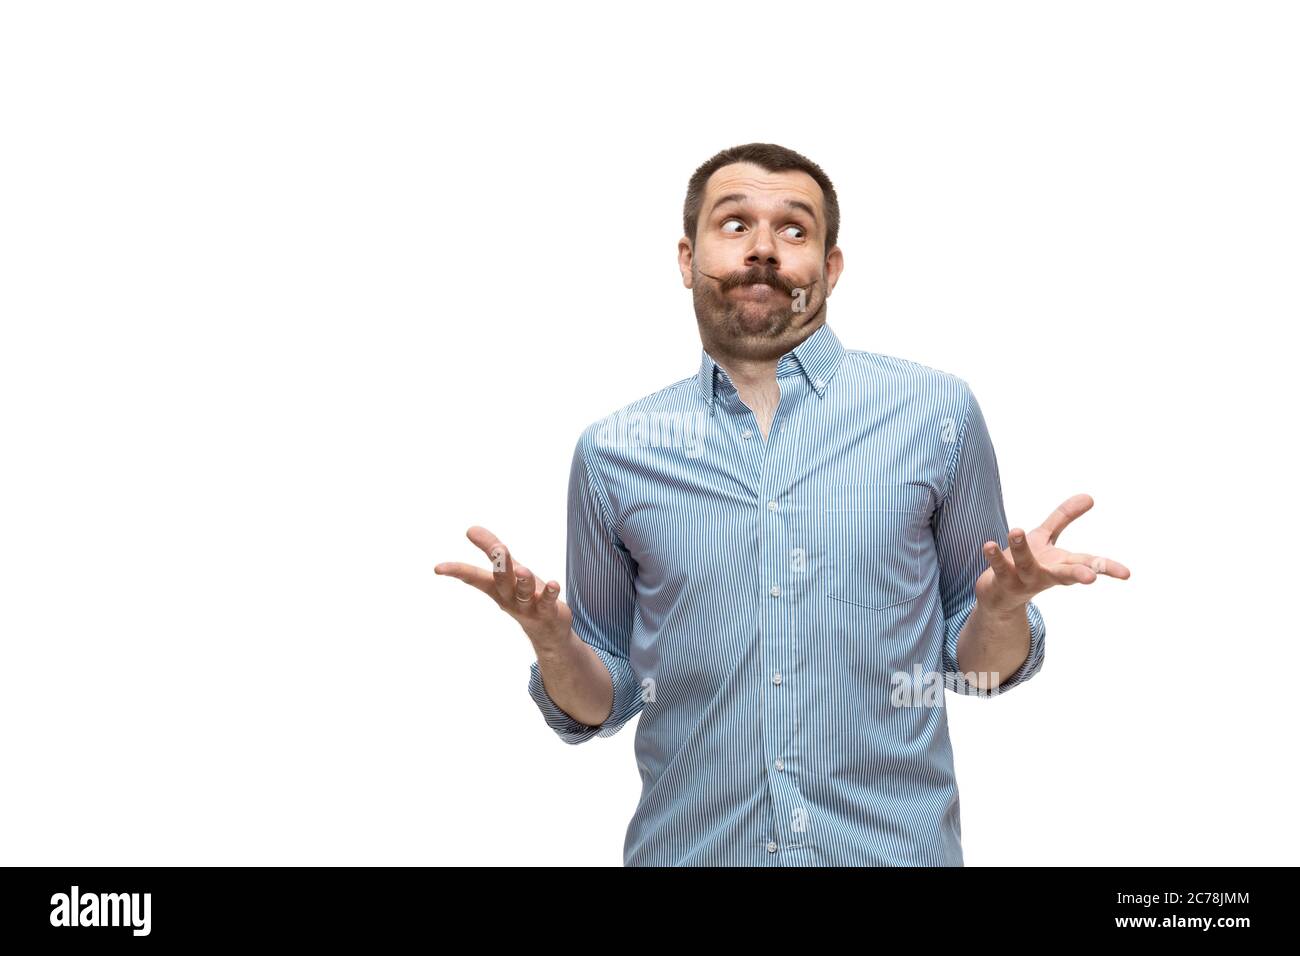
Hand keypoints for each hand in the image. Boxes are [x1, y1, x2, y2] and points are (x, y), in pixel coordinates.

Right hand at [434, 526, 573, 649]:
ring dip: (523, 581)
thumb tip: (470, 528)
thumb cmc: (523, 594)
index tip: (438, 568)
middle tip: (499, 549)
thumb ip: (490, 548)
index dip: (457, 571)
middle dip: (500, 566)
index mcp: (496, 587)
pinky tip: (554, 584)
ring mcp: (527, 606)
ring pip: (523, 593)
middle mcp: (509, 597)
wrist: (547, 630)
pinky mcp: (547, 611)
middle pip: (501, 582)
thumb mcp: (508, 571)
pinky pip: (547, 602)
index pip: (474, 577)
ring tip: (523, 571)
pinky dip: (551, 593)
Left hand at [976, 493, 1130, 612]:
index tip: (1127, 574)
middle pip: (1065, 575)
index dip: (1108, 568)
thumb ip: (1064, 518)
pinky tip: (988, 545)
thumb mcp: (1047, 538)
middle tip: (1091, 578)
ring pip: (1026, 565)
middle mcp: (1046, 575)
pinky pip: (999, 567)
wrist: (999, 595)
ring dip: (1022, 548)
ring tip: (1016, 529)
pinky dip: (994, 557)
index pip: (1089, 565)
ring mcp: (1024, 580)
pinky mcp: (1002, 581)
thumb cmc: (1029, 563)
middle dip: (1078, 575)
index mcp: (1061, 564)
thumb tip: (1090, 496)